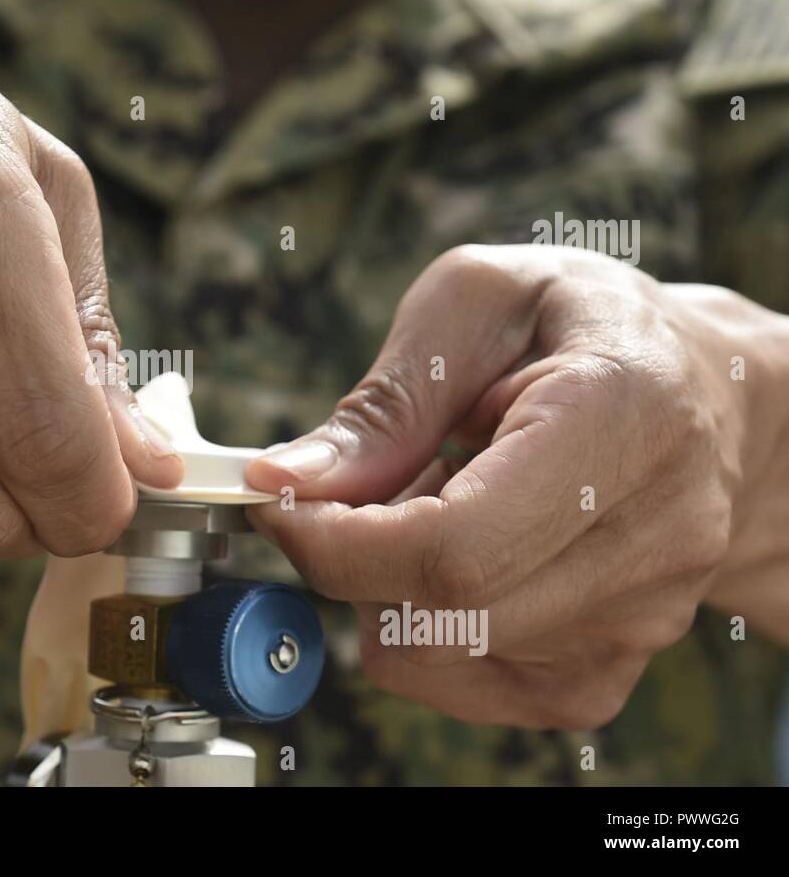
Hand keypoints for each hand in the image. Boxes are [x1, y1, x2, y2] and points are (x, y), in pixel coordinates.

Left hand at [247, 244, 788, 728]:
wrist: (707, 397)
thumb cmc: (579, 327)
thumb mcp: (477, 303)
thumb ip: (386, 401)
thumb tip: (287, 483)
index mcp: (624, 417)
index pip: (457, 546)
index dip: (341, 543)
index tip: (281, 504)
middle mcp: (655, 534)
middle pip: (445, 613)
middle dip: (353, 558)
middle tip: (358, 487)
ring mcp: (641, 618)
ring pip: (442, 654)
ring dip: (389, 585)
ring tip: (436, 497)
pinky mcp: (610, 669)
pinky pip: (466, 684)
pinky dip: (419, 628)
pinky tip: (457, 553)